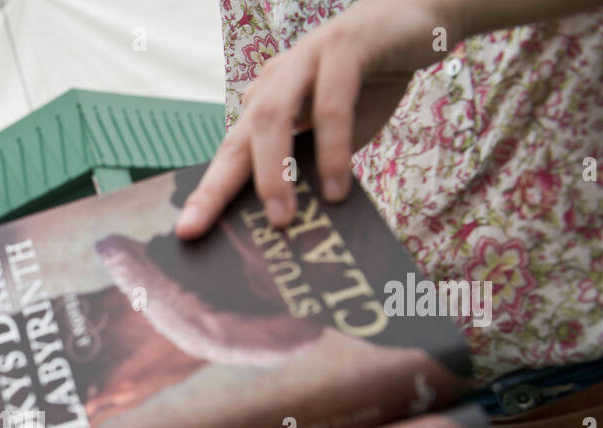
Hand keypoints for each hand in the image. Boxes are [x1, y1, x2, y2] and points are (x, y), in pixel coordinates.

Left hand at [175, 0, 457, 238]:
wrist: (414, 22)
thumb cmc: (369, 85)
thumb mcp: (337, 136)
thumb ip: (312, 167)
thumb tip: (290, 222)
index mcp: (268, 104)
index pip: (232, 153)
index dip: (209, 192)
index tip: (188, 231)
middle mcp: (277, 80)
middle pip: (239, 138)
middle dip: (216, 186)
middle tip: (198, 228)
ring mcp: (306, 59)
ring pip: (274, 116)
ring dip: (273, 172)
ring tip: (282, 219)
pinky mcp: (344, 45)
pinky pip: (331, 102)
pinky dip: (332, 147)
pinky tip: (336, 187)